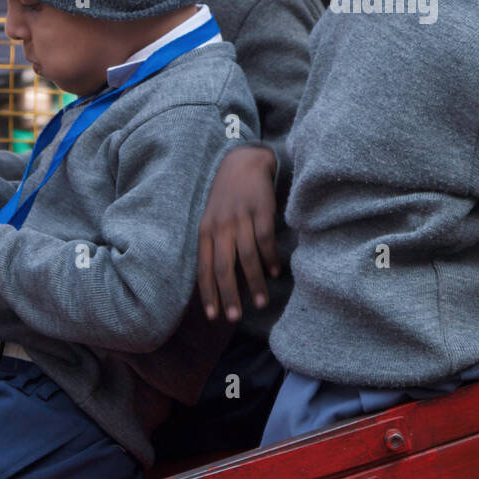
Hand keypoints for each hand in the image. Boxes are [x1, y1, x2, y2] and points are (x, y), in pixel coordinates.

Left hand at [197, 145, 279, 321]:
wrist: (244, 162)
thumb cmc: (227, 196)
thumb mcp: (212, 218)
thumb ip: (213, 244)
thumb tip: (219, 279)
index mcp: (206, 230)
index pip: (203, 267)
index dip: (208, 293)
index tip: (213, 315)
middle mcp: (221, 226)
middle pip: (223, 267)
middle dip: (228, 295)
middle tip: (234, 317)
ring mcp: (241, 218)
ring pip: (246, 257)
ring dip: (254, 282)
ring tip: (261, 302)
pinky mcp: (260, 210)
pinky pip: (265, 240)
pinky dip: (270, 258)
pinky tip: (274, 271)